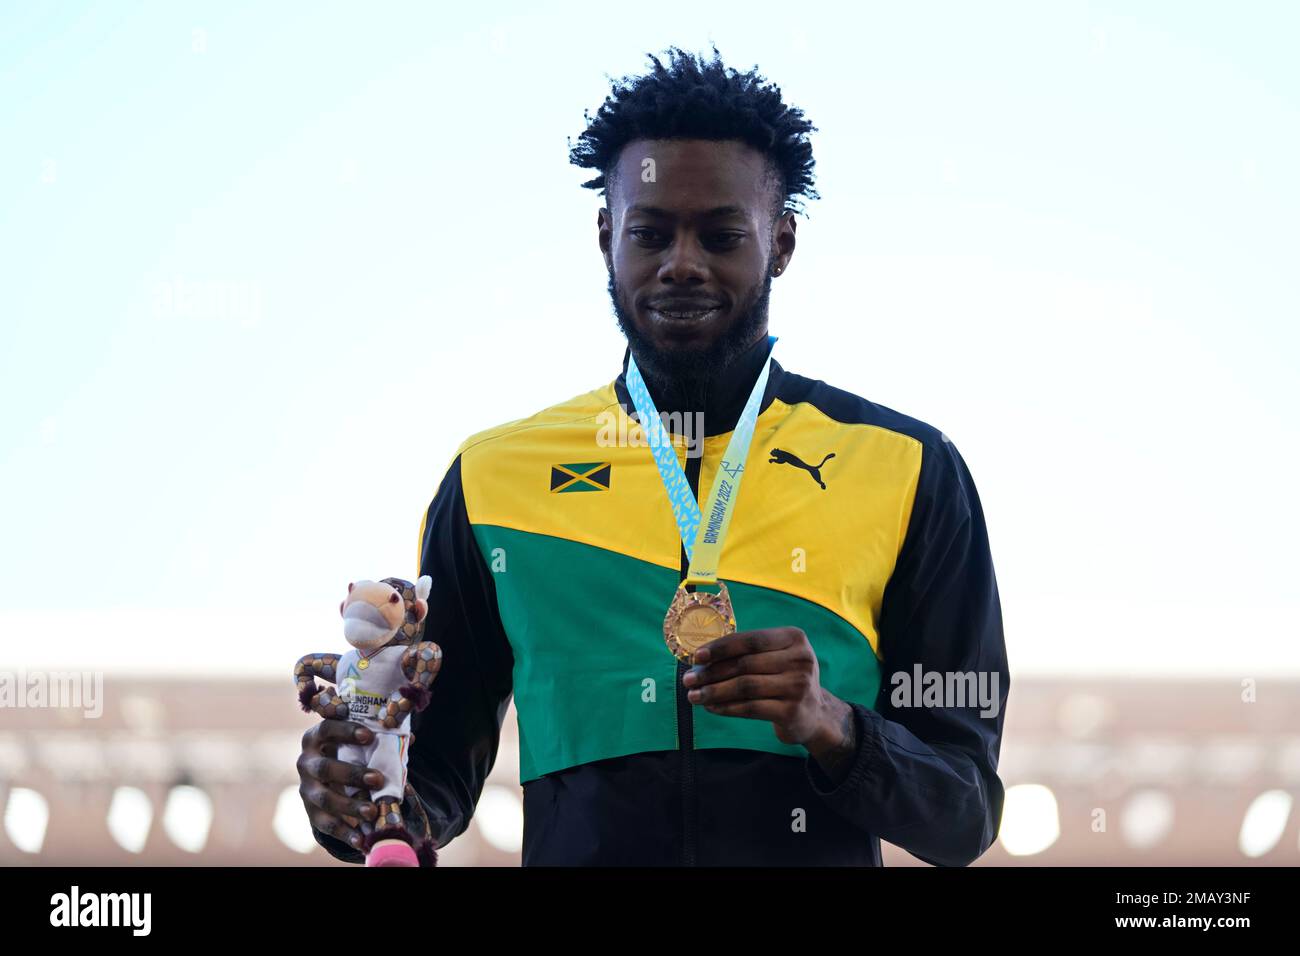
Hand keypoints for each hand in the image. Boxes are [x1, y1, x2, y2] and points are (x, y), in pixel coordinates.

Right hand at [297, 719, 383, 850]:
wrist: (323, 777)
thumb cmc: (345, 751)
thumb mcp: (355, 743)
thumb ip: (378, 739)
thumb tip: (412, 739)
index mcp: (316, 737)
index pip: (327, 728)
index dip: (346, 731)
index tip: (369, 735)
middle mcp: (306, 762)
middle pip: (325, 768)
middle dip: (352, 774)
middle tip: (378, 779)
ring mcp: (307, 789)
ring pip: (325, 799)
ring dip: (350, 806)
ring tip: (372, 811)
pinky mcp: (311, 812)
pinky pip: (325, 824)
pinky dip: (344, 833)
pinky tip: (361, 840)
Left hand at [683, 626, 854, 764]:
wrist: (814, 714)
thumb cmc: (785, 679)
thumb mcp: (776, 657)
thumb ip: (747, 653)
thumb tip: (701, 658)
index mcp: (794, 638)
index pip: (751, 640)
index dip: (721, 647)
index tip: (697, 656)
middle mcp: (800, 659)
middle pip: (745, 664)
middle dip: (711, 672)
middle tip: (688, 679)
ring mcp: (799, 686)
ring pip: (745, 687)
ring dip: (714, 692)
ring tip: (694, 695)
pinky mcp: (792, 711)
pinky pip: (750, 708)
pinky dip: (727, 708)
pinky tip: (711, 707)